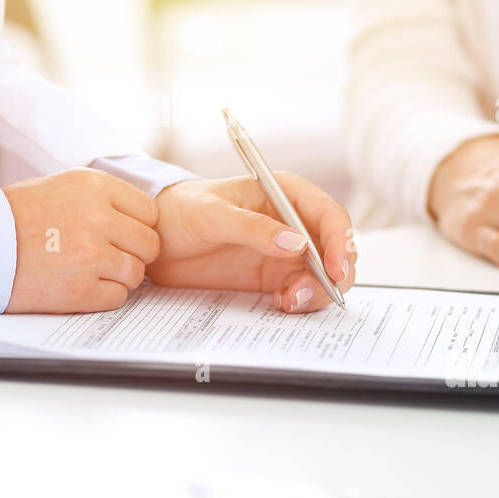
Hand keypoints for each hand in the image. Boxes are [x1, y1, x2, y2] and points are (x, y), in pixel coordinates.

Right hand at [3, 168, 159, 312]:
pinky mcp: (80, 290)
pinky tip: (80, 285)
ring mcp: (91, 255)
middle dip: (134, 253)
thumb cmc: (15, 215)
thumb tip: (140, 219)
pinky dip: (104, 296)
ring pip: (136, 273)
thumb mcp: (62, 186)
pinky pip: (117, 297)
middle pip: (149, 244)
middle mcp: (98, 218)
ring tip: (91, 271)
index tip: (122, 234)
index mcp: (95, 186)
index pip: (150, 212)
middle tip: (110, 257)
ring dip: (119, 276)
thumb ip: (102, 198)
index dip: (137, 226)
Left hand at [147, 176, 355, 312]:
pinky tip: (281, 303)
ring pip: (325, 275)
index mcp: (286, 193)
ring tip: (289, 301)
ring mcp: (287, 251)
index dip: (339, 242)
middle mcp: (293, 221)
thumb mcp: (211, 215)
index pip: (329, 215)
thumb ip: (252, 228)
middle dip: (333, 275)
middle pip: (336, 249)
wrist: (158, 238)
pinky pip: (304, 291)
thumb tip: (296, 244)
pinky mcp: (275, 276)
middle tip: (306, 293)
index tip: (334, 269)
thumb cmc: (182, 211)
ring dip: (317, 292)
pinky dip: (301, 302)